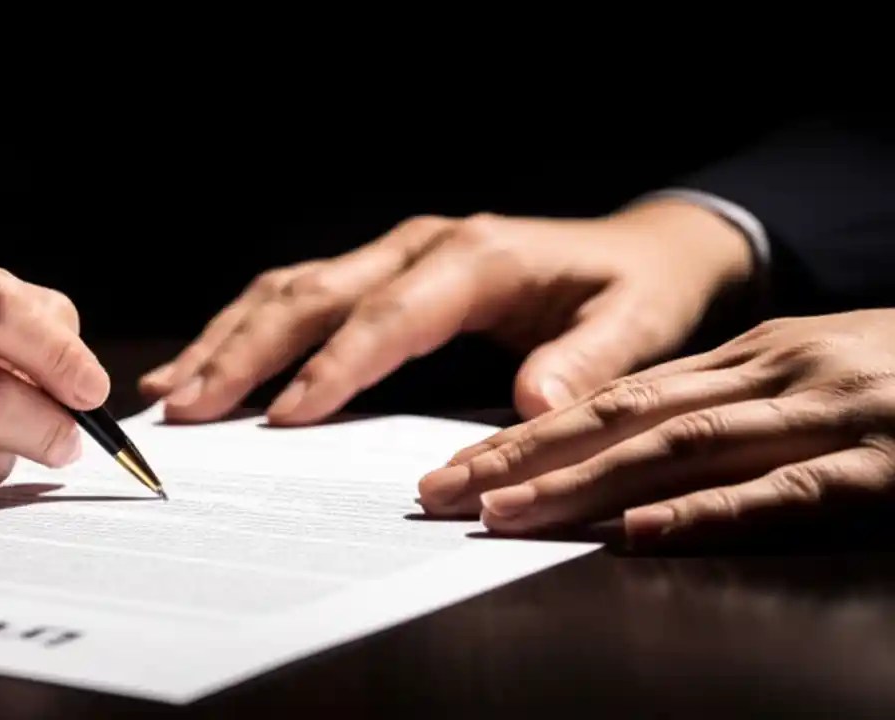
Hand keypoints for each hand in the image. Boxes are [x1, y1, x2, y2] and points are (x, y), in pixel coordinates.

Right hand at [140, 200, 752, 423]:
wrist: (638, 250)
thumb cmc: (633, 291)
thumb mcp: (636, 325)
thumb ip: (588, 363)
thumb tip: (533, 405)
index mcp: (475, 258)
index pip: (386, 317)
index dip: (332, 367)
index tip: (283, 418)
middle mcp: (420, 248)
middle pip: (313, 295)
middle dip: (244, 352)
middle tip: (185, 407)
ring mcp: (393, 255)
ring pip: (290, 290)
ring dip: (227, 340)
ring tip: (171, 391)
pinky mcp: (380, 274)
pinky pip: (300, 296)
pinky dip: (245, 330)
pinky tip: (206, 364)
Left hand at [418, 310, 894, 545]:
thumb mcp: (807, 370)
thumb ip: (724, 404)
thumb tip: (628, 454)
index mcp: (747, 356)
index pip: (611, 398)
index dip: (524, 436)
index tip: (453, 469)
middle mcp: (770, 374)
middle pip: (620, 419)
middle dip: (520, 459)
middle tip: (440, 495)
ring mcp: (826, 414)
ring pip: (679, 449)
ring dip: (581, 485)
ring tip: (503, 516)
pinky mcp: (883, 464)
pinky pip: (785, 491)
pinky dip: (708, 513)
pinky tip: (641, 534)